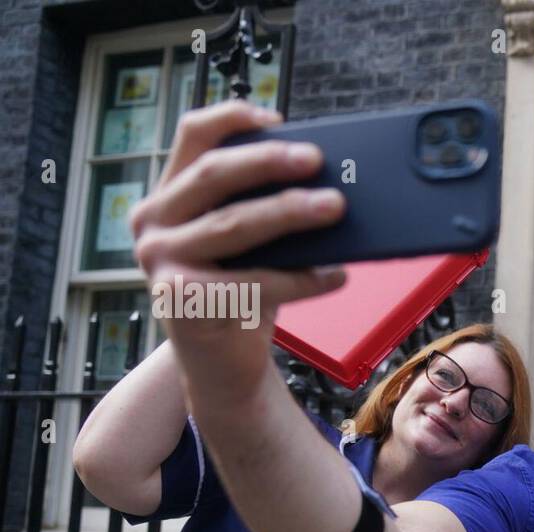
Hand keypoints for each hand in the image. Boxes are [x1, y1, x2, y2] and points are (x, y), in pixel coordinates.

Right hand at [130, 100, 347, 398]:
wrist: (221, 367)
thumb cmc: (240, 296)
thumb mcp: (243, 246)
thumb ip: (259, 209)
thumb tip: (323, 180)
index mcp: (167, 198)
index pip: (191, 138)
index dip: (233, 119)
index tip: (278, 118)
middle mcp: (153, 224)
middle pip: (215, 176)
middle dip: (271, 163)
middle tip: (318, 160)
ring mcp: (162, 263)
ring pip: (234, 225)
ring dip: (291, 213)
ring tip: (336, 208)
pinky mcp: (183, 303)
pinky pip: (256, 282)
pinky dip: (303, 278)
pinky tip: (336, 275)